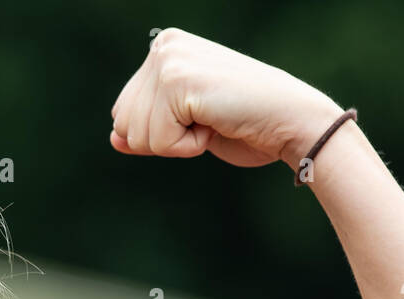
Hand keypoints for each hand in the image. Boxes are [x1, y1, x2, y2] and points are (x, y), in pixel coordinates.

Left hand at [109, 28, 344, 169]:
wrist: (291, 122)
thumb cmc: (246, 124)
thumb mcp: (186, 126)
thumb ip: (148, 127)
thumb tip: (113, 139)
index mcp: (163, 49)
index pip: (122, 113)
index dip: (159, 133)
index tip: (200, 117)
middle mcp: (163, 47)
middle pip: (123, 124)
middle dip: (163, 139)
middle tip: (207, 120)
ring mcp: (169, 60)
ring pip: (138, 136)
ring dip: (177, 143)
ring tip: (214, 119)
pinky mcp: (177, 80)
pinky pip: (159, 141)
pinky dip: (188, 146)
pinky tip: (216, 123)